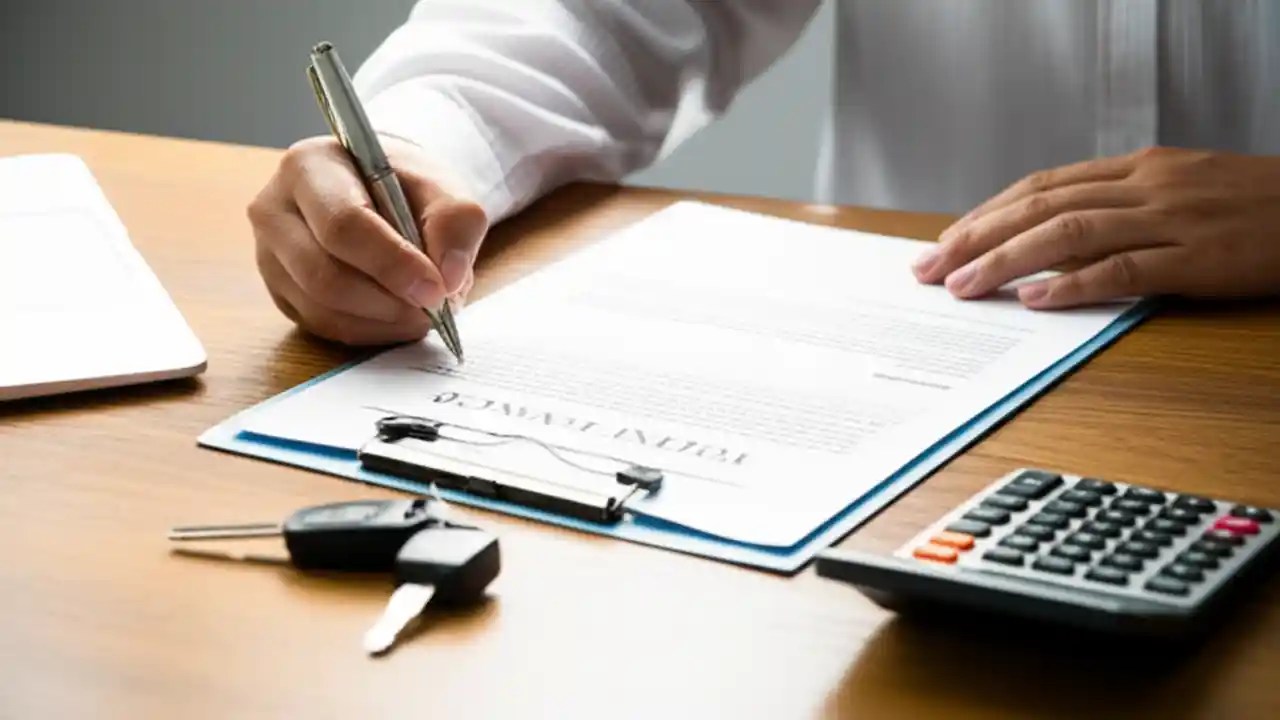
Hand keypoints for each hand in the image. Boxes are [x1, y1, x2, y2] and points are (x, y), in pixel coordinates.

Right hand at [249, 135, 485, 344]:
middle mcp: (274, 209)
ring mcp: (270, 255)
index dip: (393, 264)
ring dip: (382, 321)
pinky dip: (369, 331)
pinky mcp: (279, 291)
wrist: (380, 191)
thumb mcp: (441, 187)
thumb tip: (449, 277)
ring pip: (321, 308)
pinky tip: (398, 318)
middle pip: (324, 275)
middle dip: (388, 301)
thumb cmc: (404, 186)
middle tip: (434, 308)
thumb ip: (455, 222)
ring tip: (423, 312)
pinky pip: (322, 326)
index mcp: (310, 166)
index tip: (436, 289)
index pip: (343, 224)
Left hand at [911, 147, 1279, 307]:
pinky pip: (1124, 269)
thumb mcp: (1177, 190)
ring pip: (1067, 233)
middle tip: (928, 267)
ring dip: (1005, 260)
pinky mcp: (1198, 258)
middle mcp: (1145, 186)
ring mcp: (1171, 220)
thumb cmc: (1251, 206)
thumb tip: (1049, 239)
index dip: (986, 213)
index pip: (1040, 186)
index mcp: (1136, 169)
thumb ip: (1117, 207)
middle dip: (975, 237)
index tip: (946, 240)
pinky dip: (1073, 284)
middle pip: (1039, 206)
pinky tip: (1033, 299)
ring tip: (962, 285)